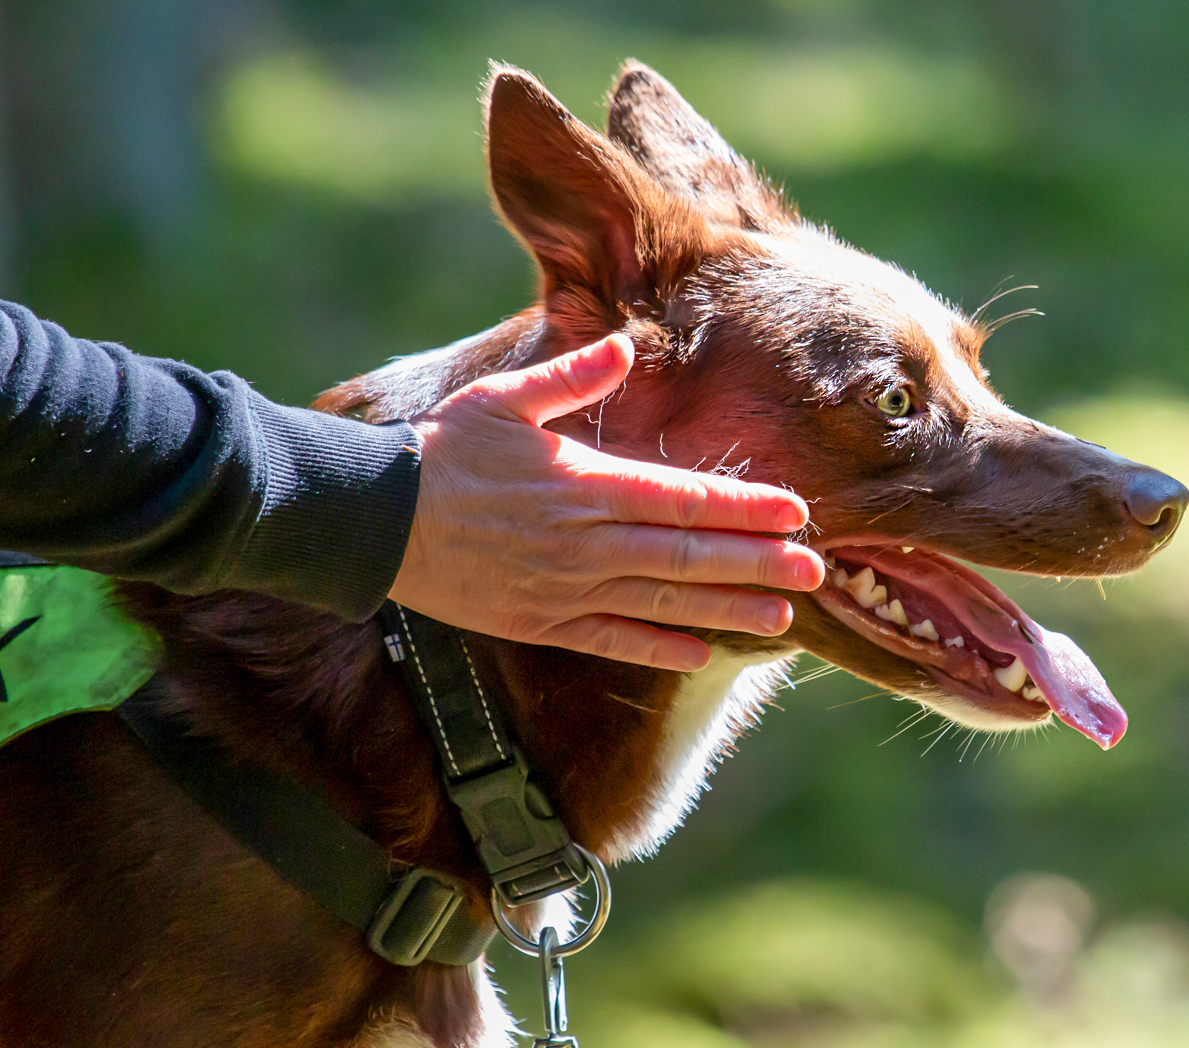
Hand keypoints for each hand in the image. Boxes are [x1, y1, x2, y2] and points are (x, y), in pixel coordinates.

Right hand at [388, 333, 824, 670]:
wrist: (370, 519)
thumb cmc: (441, 450)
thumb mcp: (502, 399)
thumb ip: (571, 377)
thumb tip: (626, 346)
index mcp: (583, 482)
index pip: (684, 497)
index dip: (744, 506)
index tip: (797, 510)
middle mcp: (584, 541)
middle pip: (689, 555)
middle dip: (758, 561)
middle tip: (818, 568)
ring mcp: (564, 589)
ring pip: (663, 603)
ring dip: (727, 608)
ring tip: (785, 615)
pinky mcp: (540, 623)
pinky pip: (611, 641)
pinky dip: (659, 647)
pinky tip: (704, 652)